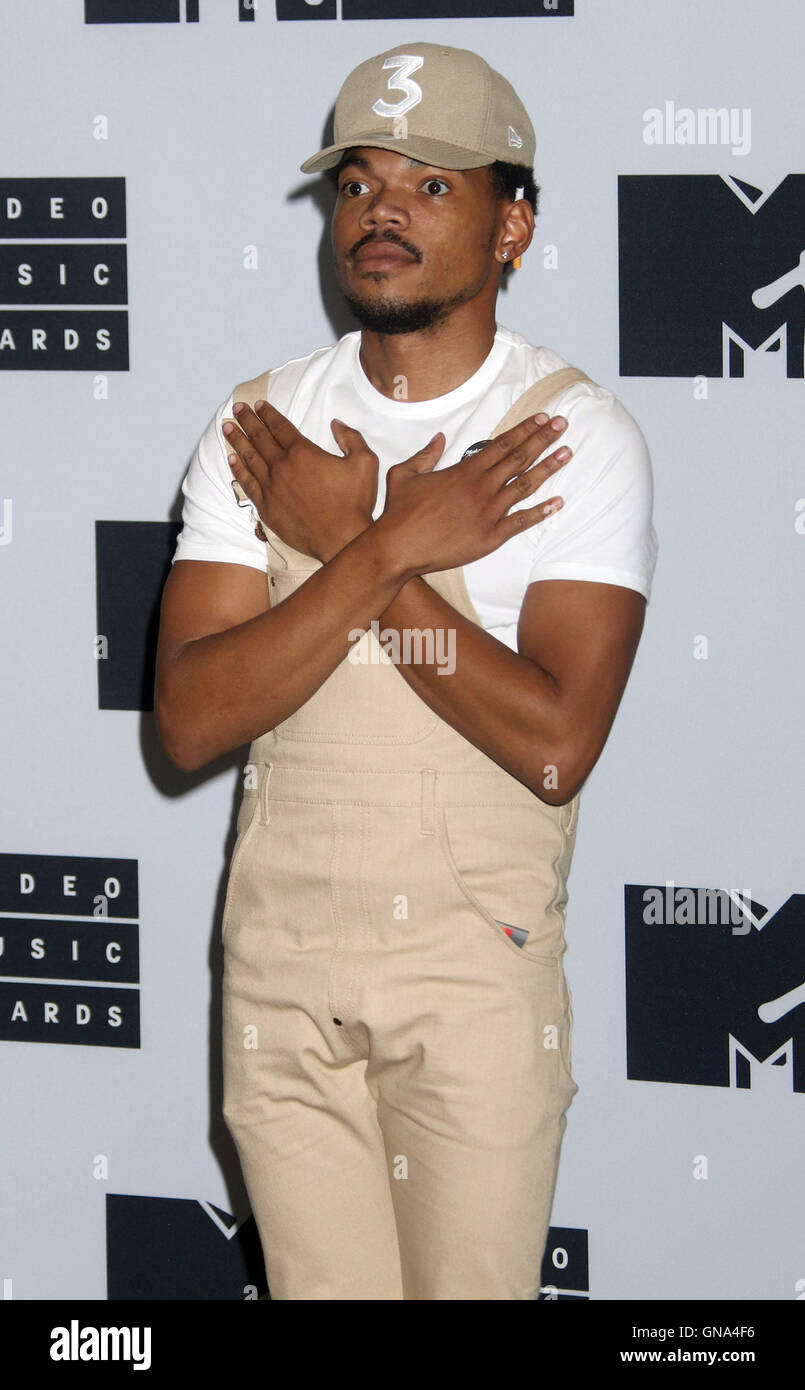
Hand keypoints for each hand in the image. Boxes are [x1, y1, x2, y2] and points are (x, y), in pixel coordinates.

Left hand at [222, 401, 378, 561]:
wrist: (341, 539)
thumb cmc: (355, 502)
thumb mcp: (365, 462)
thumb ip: (351, 437)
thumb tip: (336, 424)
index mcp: (303, 452)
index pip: (279, 426)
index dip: (267, 413)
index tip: (258, 404)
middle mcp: (282, 466)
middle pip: (259, 438)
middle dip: (246, 420)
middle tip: (236, 409)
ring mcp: (271, 488)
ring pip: (249, 458)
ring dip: (237, 440)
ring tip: (226, 428)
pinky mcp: (267, 508)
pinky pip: (248, 484)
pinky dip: (239, 470)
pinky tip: (232, 460)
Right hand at [376, 412, 572, 578]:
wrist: (398, 548)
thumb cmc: (398, 512)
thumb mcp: (404, 474)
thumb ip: (425, 454)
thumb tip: (440, 438)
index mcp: (463, 471)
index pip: (501, 444)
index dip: (524, 429)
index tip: (541, 418)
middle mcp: (480, 488)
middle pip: (519, 458)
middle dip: (543, 439)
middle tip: (562, 425)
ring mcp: (488, 513)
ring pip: (525, 486)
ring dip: (548, 468)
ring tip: (568, 453)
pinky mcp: (490, 537)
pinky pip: (521, 522)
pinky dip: (542, 512)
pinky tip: (559, 502)